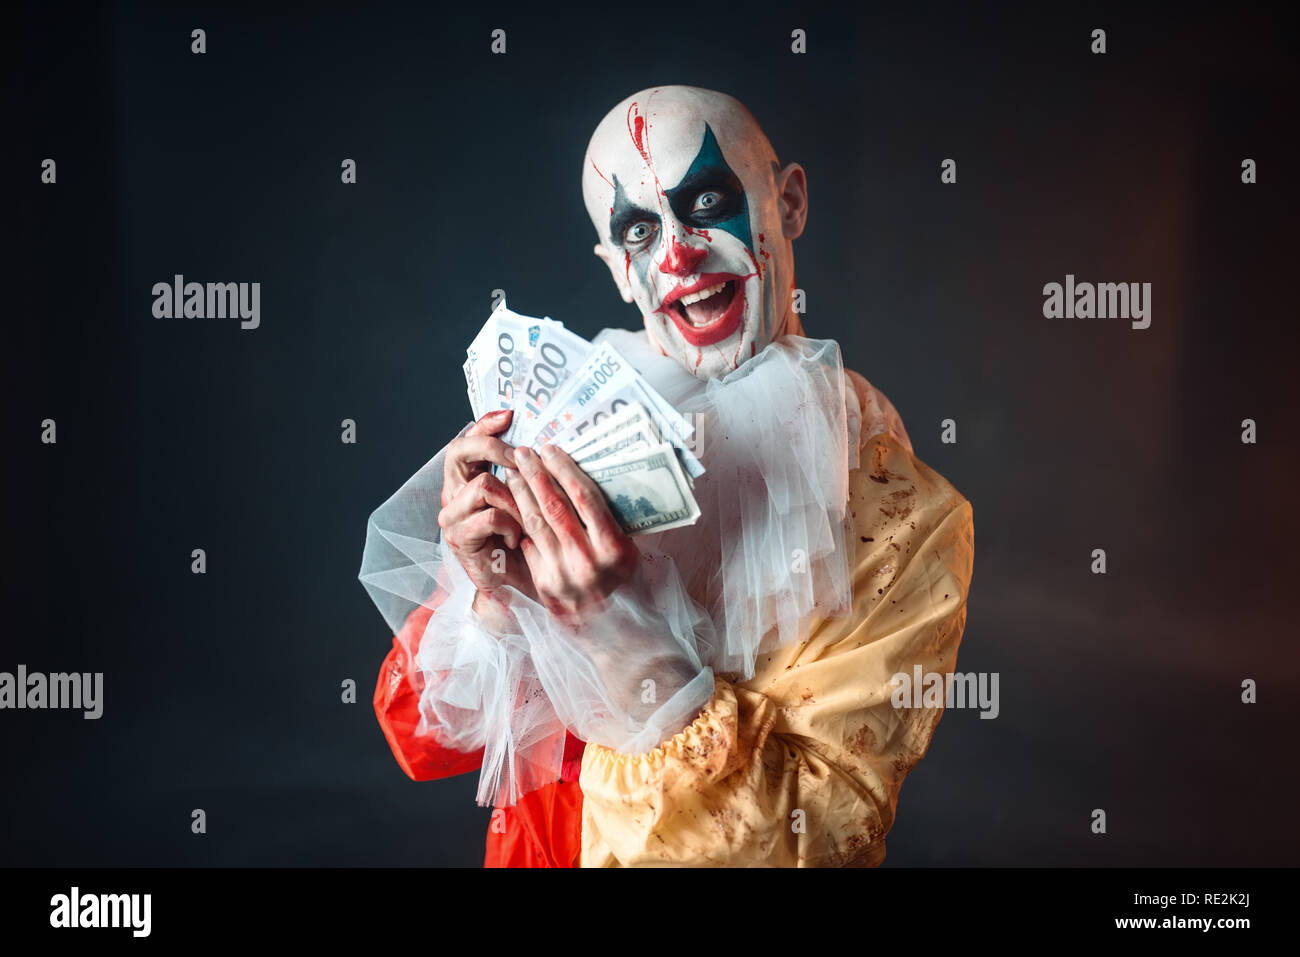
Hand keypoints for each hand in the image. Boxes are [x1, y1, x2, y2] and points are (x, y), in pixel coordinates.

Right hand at [438, 410, 537, 623]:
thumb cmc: (524, 542)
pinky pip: (490, 516)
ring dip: (513, 498)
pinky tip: (518, 540)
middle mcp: (453, 493)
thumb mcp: (527, 502)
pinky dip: (511, 525)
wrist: (514, 588)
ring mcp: (453, 516)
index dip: (485, 424)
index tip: (510, 415)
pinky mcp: (460, 539)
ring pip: (482, 483)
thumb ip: (526, 473)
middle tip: (520, 457)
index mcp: (466, 478)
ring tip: (527, 517)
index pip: (467, 439)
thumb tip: (545, 439)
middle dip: (493, 448)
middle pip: (460, 451)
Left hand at [506, 443, 640, 627]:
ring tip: (512, 472)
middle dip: (536, 475)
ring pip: (536, 525)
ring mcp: (562, 576)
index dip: (564, 469)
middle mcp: (587, 561)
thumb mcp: (630, 552)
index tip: (551, 449)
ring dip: (521, 494)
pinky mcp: (545, 587)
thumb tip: (582, 484)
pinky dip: (521, 524)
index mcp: (614, 548)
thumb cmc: (630, 588)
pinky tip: (513, 506)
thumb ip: (608, 524)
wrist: (620, 638)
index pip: (584, 497)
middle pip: (554, 507)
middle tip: (523, 452)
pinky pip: (530, 548)